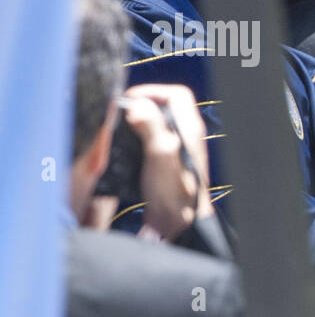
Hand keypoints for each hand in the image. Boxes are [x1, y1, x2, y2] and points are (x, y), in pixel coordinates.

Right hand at [122, 83, 212, 238]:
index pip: (177, 94)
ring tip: (122, 131)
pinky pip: (152, 140)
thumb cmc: (173, 193)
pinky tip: (128, 148)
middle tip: (122, 116)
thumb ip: (150, 127)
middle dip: (142, 106)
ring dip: (139, 123)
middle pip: (165, 107)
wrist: (179, 225)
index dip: (153, 92)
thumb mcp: (159, 155)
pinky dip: (139, 138)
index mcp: (190, 129)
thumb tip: (137, 105)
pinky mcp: (168, 163)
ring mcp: (178, 149)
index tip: (130, 101)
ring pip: (157, 123)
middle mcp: (187, 136)